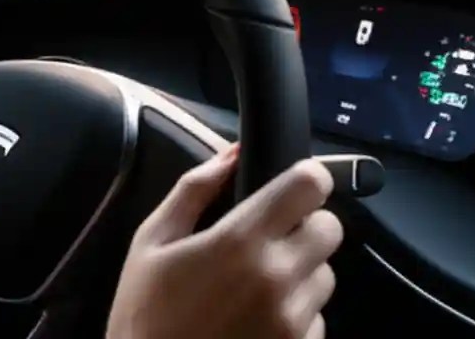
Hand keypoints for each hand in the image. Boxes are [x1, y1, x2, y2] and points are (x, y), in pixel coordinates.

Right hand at [107, 146, 341, 338]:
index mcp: (240, 242)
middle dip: (305, 227)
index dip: (305, 178)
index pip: (309, 186)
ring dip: (301, 275)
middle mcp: (278, 279)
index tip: (292, 185)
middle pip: (330, 229)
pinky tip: (258, 323)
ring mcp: (293, 321)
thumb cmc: (144, 317)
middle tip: (271, 240)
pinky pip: (318, 321)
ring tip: (257, 289)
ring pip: (325, 277)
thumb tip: (231, 153)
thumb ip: (193, 190)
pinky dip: (297, 318)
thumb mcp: (150, 243)